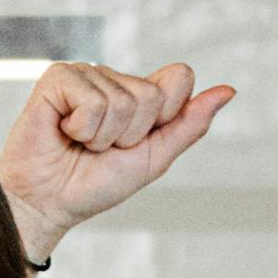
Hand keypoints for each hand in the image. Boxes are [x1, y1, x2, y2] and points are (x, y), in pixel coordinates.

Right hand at [0, 56, 233, 260]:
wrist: (49, 204)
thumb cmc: (94, 184)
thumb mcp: (153, 158)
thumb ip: (190, 124)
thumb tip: (228, 91)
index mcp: (139, 93)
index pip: (179, 79)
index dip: (165, 117)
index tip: (135, 141)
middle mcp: (114, 78)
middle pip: (152, 95)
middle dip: (130, 134)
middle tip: (100, 148)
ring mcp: (86, 74)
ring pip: (122, 101)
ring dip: (103, 137)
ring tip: (80, 143)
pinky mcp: (58, 78)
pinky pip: (93, 102)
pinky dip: (82, 129)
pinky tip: (64, 132)